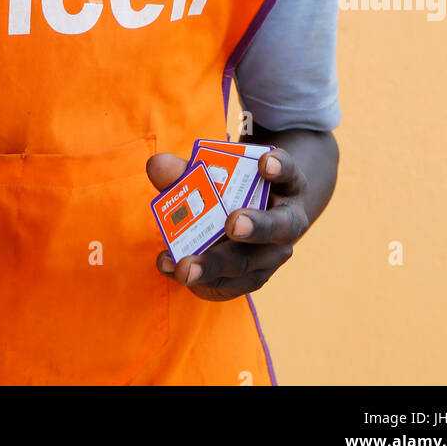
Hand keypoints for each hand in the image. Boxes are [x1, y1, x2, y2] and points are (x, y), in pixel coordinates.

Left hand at [146, 147, 308, 300]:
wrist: (254, 221)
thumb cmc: (234, 190)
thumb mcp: (218, 173)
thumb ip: (188, 170)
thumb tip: (157, 166)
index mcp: (286, 186)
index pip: (289, 173)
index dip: (280, 166)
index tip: (266, 161)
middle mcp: (286, 223)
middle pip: (276, 227)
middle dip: (254, 227)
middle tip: (232, 224)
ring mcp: (271, 256)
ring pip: (247, 264)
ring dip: (214, 265)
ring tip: (184, 267)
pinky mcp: (250, 279)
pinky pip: (227, 284)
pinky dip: (198, 278)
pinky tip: (170, 268)